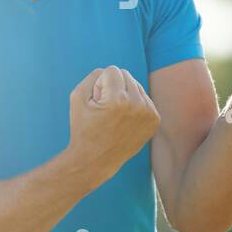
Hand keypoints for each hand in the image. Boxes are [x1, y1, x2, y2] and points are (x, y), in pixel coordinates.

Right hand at [66, 65, 161, 184]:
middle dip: (113, 87)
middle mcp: (137, 105)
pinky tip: (125, 120)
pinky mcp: (155, 120)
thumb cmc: (83, 128)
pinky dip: (134, 105)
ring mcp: (149, 114)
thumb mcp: (77, 96)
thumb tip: (112, 72)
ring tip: (115, 115)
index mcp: (118, 99)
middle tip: (105, 109)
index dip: (99, 84)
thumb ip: (93, 76)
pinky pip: (144, 98)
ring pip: (136, 86)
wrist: (95, 160)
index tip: (96, 102)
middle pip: (126, 75)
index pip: (112, 70)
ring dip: (124, 95)